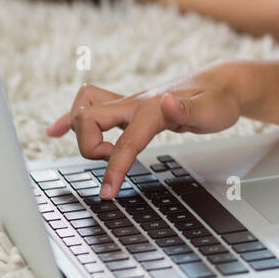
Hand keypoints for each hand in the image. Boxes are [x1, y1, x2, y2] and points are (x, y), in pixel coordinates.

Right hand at [46, 67, 241, 198]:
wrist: (224, 84)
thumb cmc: (219, 99)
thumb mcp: (212, 110)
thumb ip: (188, 110)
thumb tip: (166, 103)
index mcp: (152, 107)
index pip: (125, 141)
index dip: (114, 168)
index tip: (107, 193)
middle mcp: (135, 102)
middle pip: (89, 118)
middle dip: (90, 146)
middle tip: (112, 161)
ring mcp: (130, 104)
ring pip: (86, 108)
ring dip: (78, 130)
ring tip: (97, 152)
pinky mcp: (130, 109)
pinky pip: (92, 108)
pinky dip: (71, 119)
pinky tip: (55, 130)